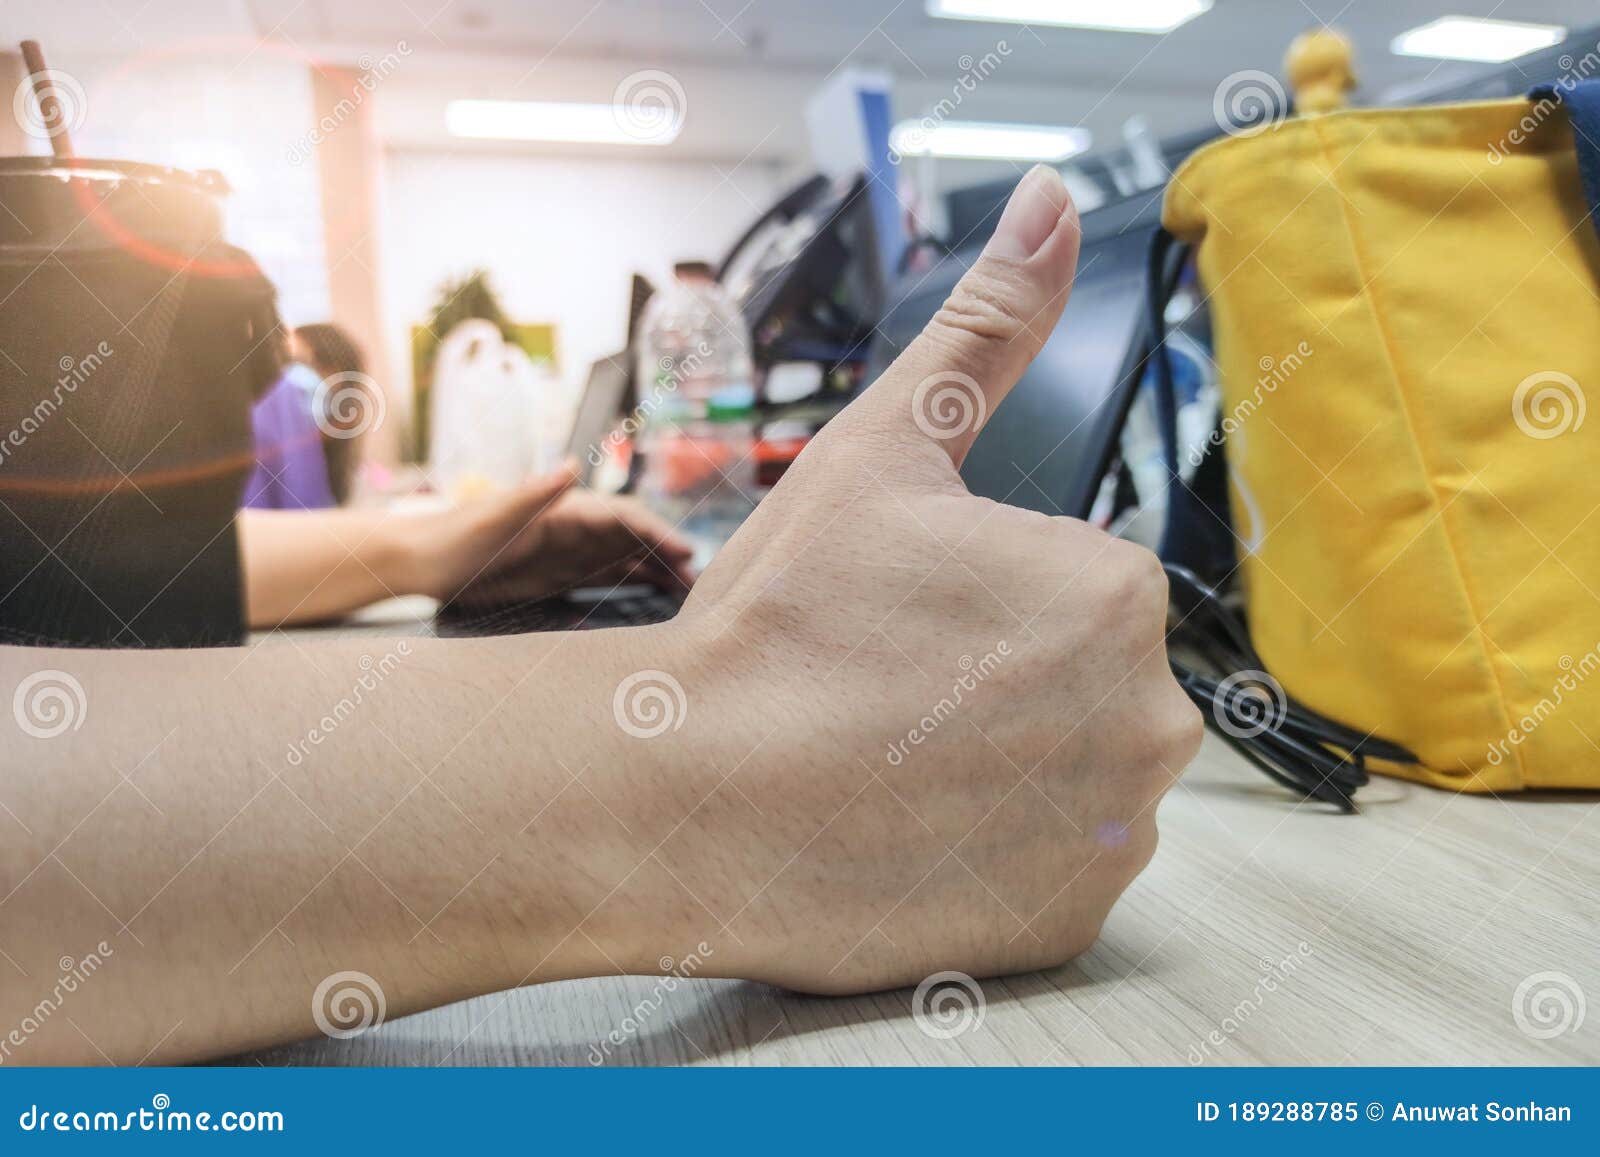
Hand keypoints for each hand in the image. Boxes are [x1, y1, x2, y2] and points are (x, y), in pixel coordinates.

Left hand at [409, 466, 696, 605]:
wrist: (420, 560)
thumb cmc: (453, 535)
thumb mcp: (493, 514)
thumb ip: (534, 491)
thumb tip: (574, 465)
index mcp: (563, 510)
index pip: (622, 518)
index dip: (657, 533)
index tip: (685, 553)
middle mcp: (573, 528)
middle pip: (634, 539)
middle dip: (669, 556)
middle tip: (702, 582)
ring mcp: (568, 553)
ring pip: (626, 559)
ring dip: (659, 572)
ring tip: (691, 593)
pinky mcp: (558, 576)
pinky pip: (606, 578)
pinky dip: (636, 585)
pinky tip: (658, 597)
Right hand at [621, 165, 1202, 993]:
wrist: (682, 798)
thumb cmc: (776, 624)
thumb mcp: (882, 449)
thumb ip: (987, 326)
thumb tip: (1052, 204)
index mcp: (1113, 590)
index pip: (1066, 590)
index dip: (970, 605)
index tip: (895, 628)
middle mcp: (1149, 714)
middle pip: (1078, 687)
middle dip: (998, 689)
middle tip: (883, 700)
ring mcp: (1111, 832)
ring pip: (1068, 781)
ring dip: (1001, 775)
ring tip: (888, 770)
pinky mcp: (1069, 922)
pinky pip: (1048, 874)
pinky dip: (993, 859)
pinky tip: (909, 836)